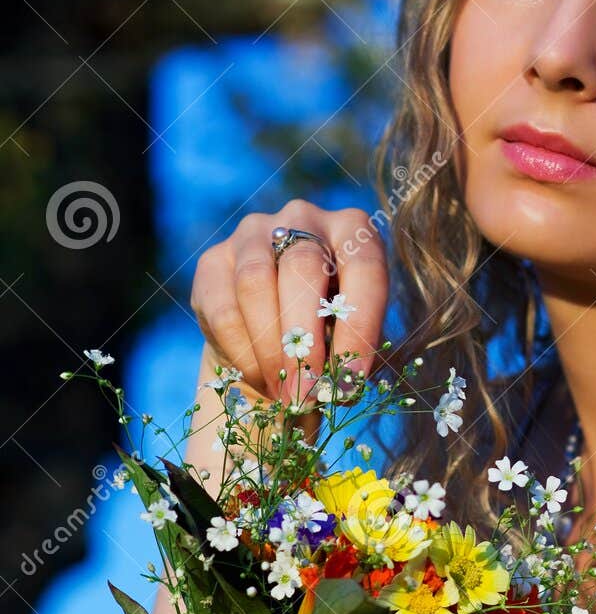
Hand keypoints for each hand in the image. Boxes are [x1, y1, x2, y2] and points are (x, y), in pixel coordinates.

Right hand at [190, 201, 387, 408]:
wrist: (275, 327)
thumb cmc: (330, 330)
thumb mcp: (353, 335)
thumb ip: (352, 353)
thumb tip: (342, 386)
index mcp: (353, 230)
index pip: (364, 269)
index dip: (359, 326)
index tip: (351, 380)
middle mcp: (303, 218)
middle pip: (302, 267)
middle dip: (304, 340)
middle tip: (307, 394)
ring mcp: (253, 233)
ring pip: (255, 285)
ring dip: (270, 350)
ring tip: (285, 395)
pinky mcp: (213, 259)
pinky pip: (223, 308)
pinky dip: (242, 352)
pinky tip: (259, 378)